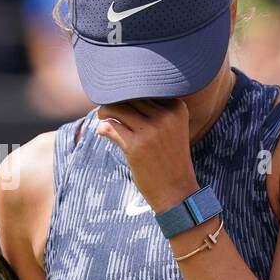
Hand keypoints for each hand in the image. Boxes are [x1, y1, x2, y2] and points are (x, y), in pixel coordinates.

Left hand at [96, 98, 199, 212]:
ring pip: (117, 108)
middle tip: (108, 110)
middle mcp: (165, 116)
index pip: (145, 87)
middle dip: (115, 100)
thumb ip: (153, 111)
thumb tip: (120, 93)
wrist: (177, 192)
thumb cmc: (170, 158)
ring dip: (105, 111)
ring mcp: (151, 131)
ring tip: (103, 117)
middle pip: (130, 96)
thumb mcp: (171, 129)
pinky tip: (102, 132)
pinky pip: (111, 126)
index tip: (120, 99)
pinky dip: (103, 127)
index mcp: (177, 108)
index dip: (128, 91)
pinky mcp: (136, 146)